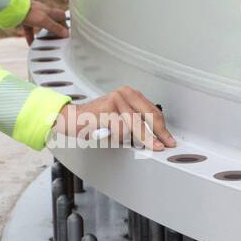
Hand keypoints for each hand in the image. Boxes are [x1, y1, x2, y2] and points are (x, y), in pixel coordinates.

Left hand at [22, 0, 68, 43]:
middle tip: (57, 38)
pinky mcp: (26, 19)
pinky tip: (31, 44)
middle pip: (53, 21)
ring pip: (42, 25)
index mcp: (50, 12)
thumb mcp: (45, 21)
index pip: (62, 17)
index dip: (64, 25)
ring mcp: (35, 15)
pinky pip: (30, 30)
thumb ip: (55, 28)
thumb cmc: (30, 12)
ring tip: (46, 42)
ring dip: (44, 33)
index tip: (65, 34)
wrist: (14, 7)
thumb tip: (66, 34)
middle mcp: (44, 12)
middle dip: (55, 29)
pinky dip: (31, 37)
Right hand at [52, 85, 176, 150]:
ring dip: (135, 138)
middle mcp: (125, 94)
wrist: (72, 119)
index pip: (153, 111)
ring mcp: (115, 100)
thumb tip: (155, 137)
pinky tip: (109, 135)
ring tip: (126, 141)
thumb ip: (136, 123)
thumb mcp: (120, 120)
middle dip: (156, 135)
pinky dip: (117, 137)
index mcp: (131, 94)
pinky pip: (120, 128)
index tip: (168, 140)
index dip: (162, 128)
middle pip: (149, 116)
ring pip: (135, 124)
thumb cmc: (96, 121)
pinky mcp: (106, 109)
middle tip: (160, 146)